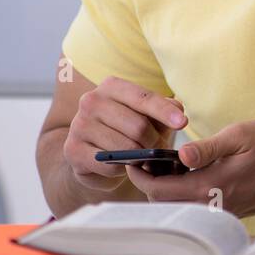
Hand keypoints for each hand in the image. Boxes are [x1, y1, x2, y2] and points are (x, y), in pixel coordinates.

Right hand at [62, 77, 185, 190]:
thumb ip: (164, 110)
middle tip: (157, 150)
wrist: (93, 154)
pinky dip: (123, 168)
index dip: (165, 111)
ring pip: (125, 147)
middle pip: (138, 126)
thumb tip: (178, 112)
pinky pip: (110, 164)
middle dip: (154, 142)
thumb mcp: (148, 116)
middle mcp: (91, 101)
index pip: (144, 98)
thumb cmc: (127, 130)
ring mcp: (79, 125)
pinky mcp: (73, 150)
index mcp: (111, 86)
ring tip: (141, 157)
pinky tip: (122, 164)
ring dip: (140, 157)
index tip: (182, 123)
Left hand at [125, 119, 254, 217]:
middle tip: (147, 160)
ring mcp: (221, 211)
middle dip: (150, 184)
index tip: (133, 161)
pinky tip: (192, 173)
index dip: (140, 176)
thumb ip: (207, 148)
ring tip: (169, 164)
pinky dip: (185, 193)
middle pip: (164, 203)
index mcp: (209, 186)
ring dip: (167, 189)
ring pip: (180, 207)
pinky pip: (196, 208)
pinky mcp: (229, 211)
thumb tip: (179, 155)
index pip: (158, 190)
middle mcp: (212, 205)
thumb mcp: (239, 136)